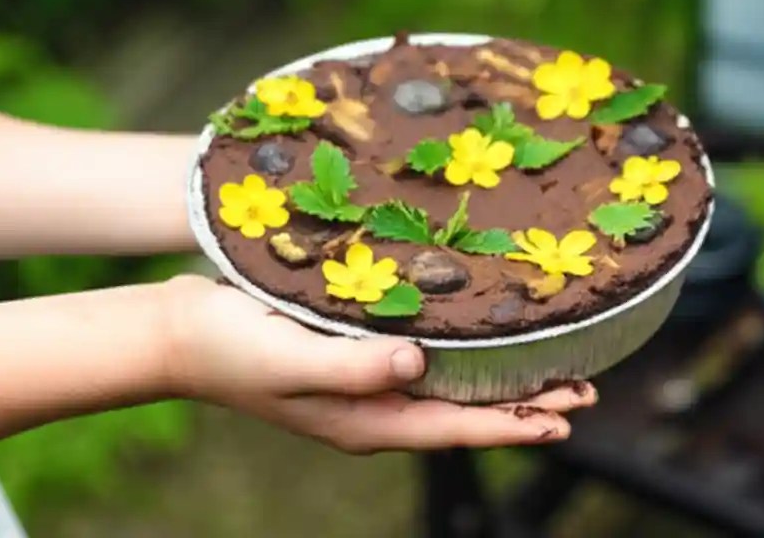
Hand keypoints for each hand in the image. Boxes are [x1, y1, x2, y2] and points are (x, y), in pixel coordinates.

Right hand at [161, 275, 596, 453]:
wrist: (178, 334)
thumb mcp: (289, 360)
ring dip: (501, 383)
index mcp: (364, 421)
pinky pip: (422, 364)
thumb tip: (416, 366)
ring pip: (449, 390)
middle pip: (463, 414)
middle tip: (585, 390)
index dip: (512, 424)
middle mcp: (371, 410)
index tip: (566, 417)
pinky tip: (477, 339)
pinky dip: (461, 358)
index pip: (454, 429)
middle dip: (524, 406)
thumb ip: (351, 368)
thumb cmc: (229, 348)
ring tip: (552, 372)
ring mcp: (361, 387)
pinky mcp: (351, 358)